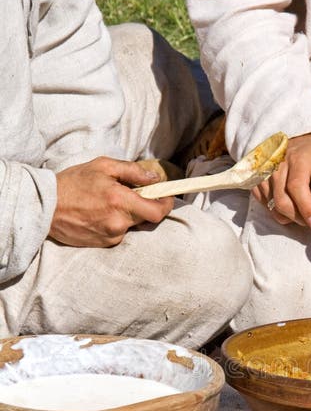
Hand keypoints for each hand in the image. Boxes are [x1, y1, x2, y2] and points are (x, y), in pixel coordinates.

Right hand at [52, 157, 173, 246]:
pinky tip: (99, 213)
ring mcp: (111, 236)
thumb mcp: (102, 166)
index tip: (166, 197)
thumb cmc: (72, 183)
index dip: (166, 205)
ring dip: (128, 214)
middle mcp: (118, 223)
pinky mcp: (103, 244)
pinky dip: (116, 222)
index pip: (157, 212)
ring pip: (131, 225)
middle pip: (146, 219)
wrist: (45, 206)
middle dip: (145, 205)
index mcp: (120, 201)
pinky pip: (119, 233)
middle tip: (131, 193)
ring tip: (108, 202)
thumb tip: (155, 179)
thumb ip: (132, 171)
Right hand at [252, 133, 310, 228]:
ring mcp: (263, 173)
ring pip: (273, 207)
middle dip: (299, 217)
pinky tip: (290, 203)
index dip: (306, 208)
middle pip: (282, 201)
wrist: (296, 147)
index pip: (297, 187)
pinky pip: (266, 206)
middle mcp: (276, 164)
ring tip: (303, 208)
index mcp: (298, 158)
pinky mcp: (256, 181)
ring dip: (290, 216)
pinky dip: (279, 211)